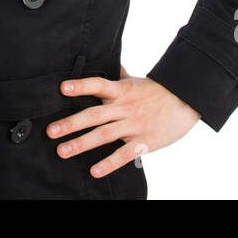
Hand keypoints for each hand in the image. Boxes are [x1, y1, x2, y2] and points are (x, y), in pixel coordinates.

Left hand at [49, 66, 200, 178]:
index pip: (98, 84)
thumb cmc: (159, 91)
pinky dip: (109, 163)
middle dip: (70, 124)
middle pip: (94, 115)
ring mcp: (134, 125)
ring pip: (103, 135)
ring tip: (62, 152)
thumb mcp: (138, 81)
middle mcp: (124, 107)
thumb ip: (122, 77)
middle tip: (50, 131)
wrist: (187, 101)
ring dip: (81, 144)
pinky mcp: (144, 142)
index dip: (80, 86)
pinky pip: (124, 154)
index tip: (62, 88)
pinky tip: (94, 171)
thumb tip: (113, 67)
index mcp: (122, 91)